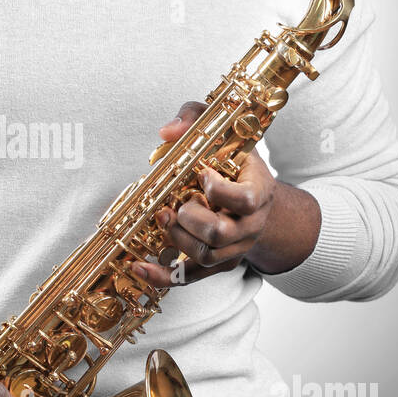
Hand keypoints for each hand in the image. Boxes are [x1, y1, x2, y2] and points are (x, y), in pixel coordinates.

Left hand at [131, 102, 276, 286]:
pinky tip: (139, 267)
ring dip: (176, 238)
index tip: (202, 173)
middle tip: (177, 203)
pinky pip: (190, 278)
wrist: (258, 199)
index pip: (247, 200)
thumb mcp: (223, 132)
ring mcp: (235, 248)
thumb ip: (195, 118)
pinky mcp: (218, 264)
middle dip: (190, 218)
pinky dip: (162, 276)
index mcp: (258, 191)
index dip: (220, 191)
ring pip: (205, 256)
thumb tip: (166, 132)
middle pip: (220, 233)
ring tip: (163, 218)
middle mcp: (250, 225)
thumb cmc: (236, 163)